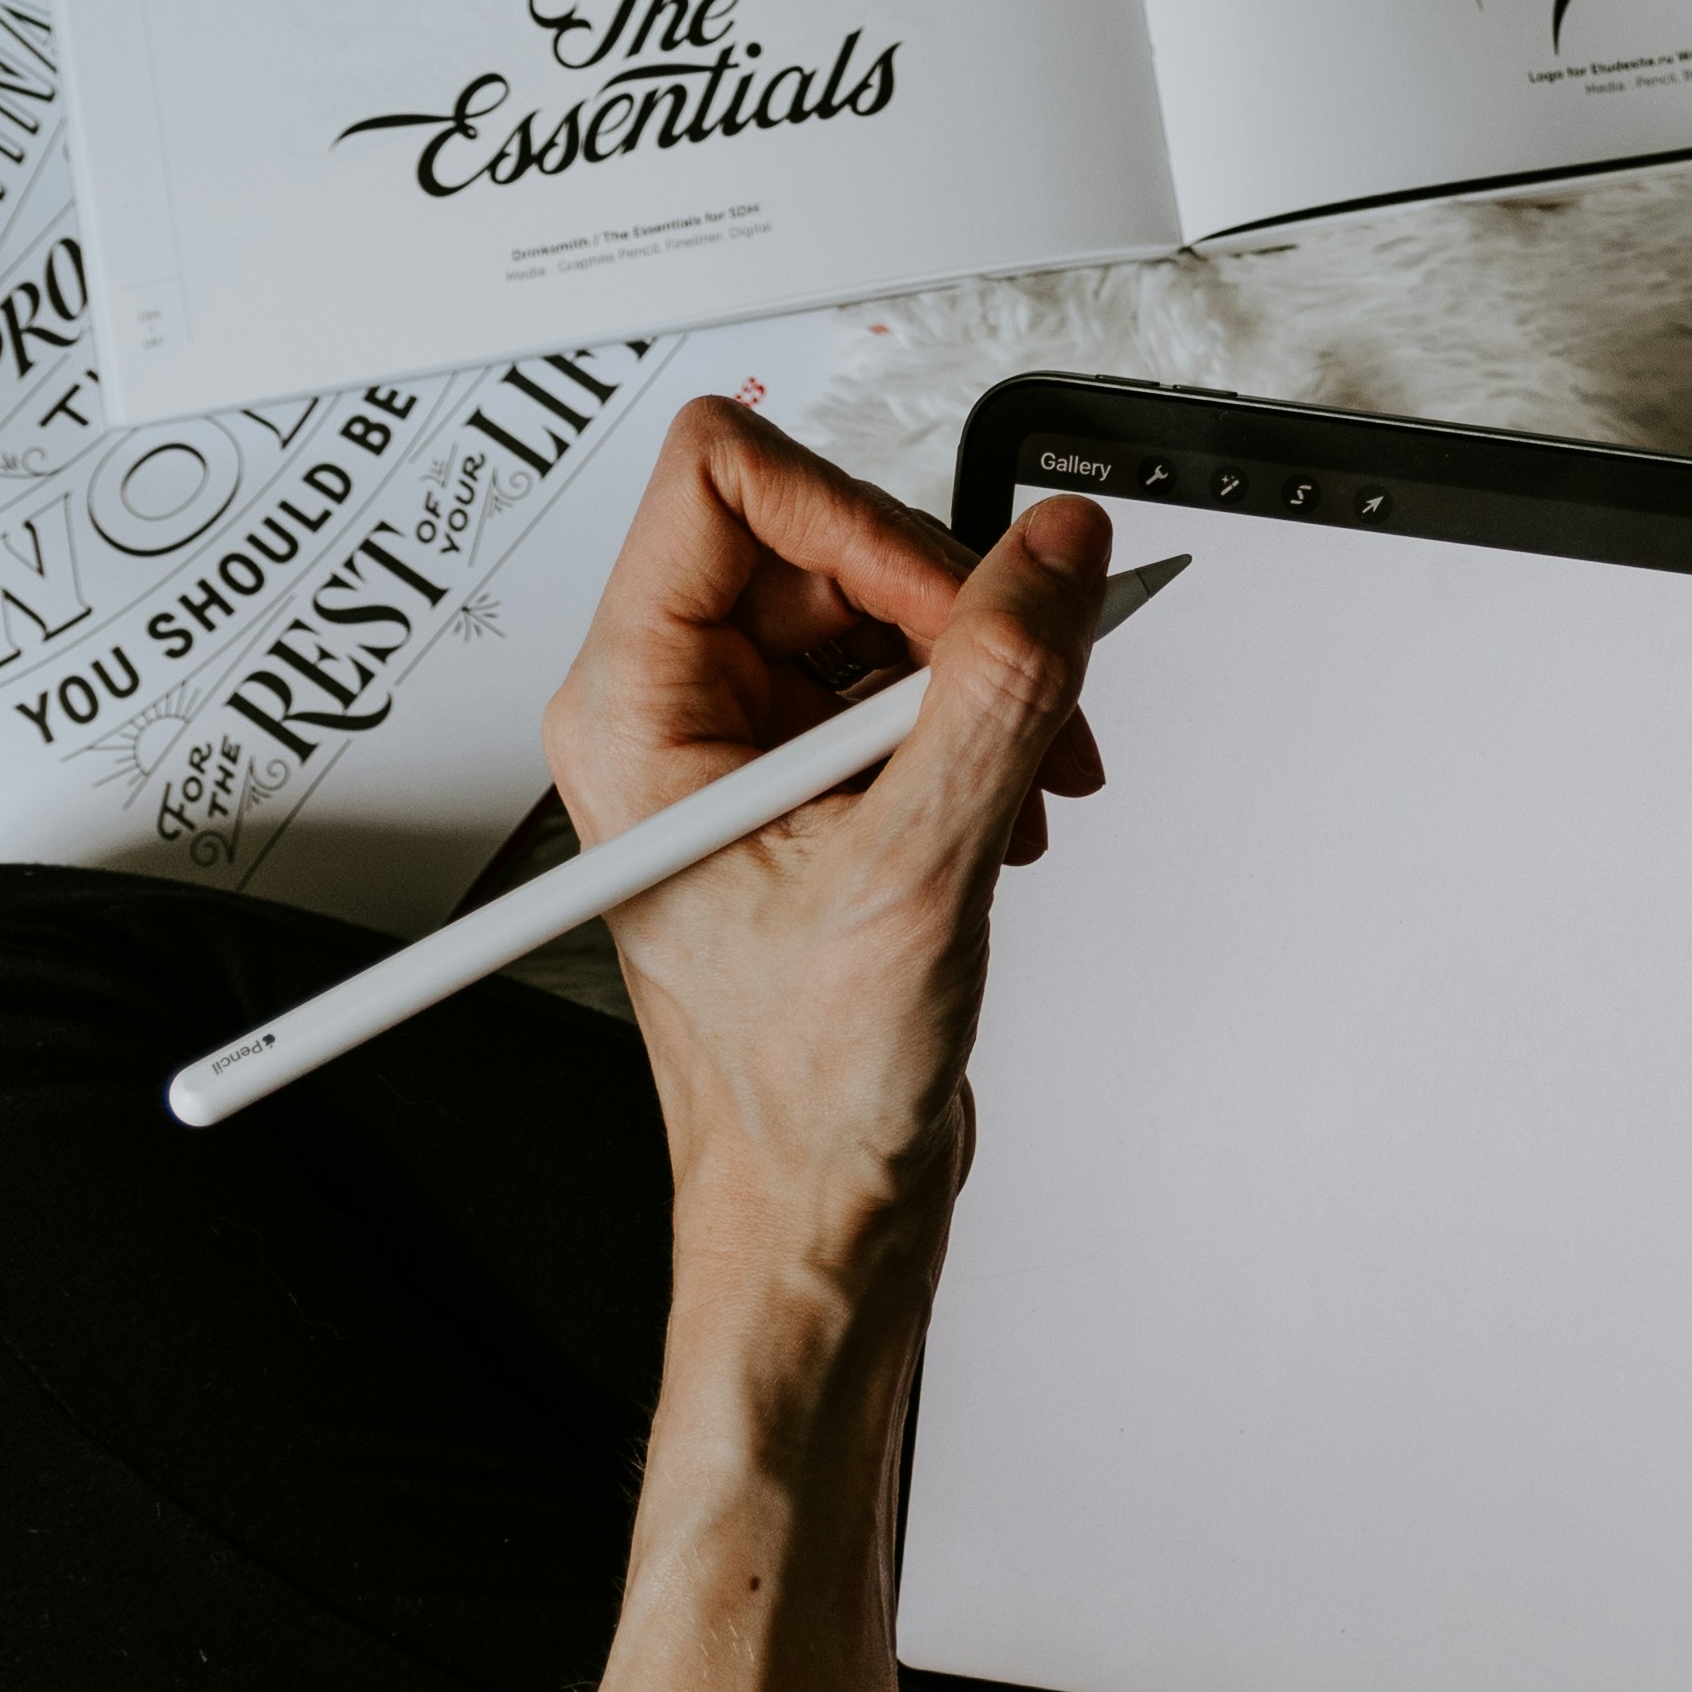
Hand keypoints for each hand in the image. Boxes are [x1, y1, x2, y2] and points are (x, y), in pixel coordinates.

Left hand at [539, 400, 1111, 1317]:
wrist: (820, 1210)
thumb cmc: (799, 1093)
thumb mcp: (918, 869)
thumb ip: (996, 689)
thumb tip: (1055, 554)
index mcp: (636, 708)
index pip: (724, 481)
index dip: (858, 518)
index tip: (953, 601)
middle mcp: (678, 710)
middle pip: (825, 539)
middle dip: (946, 613)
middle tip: (1014, 703)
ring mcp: (747, 746)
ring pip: (882, 610)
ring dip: (978, 681)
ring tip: (1020, 784)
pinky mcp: (812, 784)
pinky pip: (909, 681)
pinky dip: (982, 727)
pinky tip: (1006, 809)